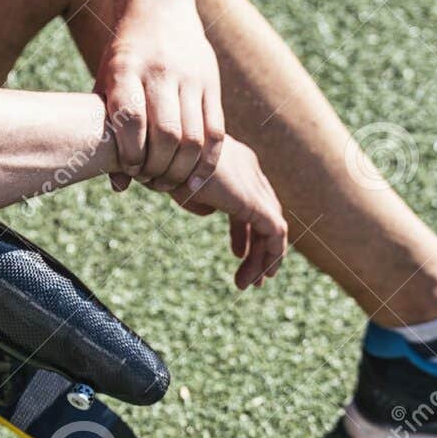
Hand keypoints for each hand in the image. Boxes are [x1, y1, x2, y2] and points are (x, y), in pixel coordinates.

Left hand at [95, 0, 224, 193]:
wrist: (160, 6)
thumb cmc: (125, 54)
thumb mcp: (107, 82)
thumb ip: (109, 131)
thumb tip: (118, 186)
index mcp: (126, 70)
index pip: (131, 121)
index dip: (131, 154)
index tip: (130, 169)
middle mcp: (160, 73)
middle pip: (167, 135)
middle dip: (158, 168)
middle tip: (151, 180)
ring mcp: (190, 78)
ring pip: (194, 138)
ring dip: (182, 170)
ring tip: (170, 182)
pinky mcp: (212, 83)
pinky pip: (216, 131)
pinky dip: (208, 162)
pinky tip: (197, 179)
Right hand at [169, 137, 287, 288]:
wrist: (161, 153)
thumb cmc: (161, 163)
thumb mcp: (179, 179)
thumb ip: (196, 193)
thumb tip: (208, 210)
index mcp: (234, 159)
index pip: (250, 198)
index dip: (245, 230)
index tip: (237, 253)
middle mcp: (250, 168)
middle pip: (265, 212)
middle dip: (259, 247)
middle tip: (251, 276)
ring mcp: (254, 182)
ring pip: (272, 225)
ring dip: (263, 258)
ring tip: (251, 284)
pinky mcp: (253, 199)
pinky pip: (275, 232)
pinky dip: (271, 255)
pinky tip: (259, 275)